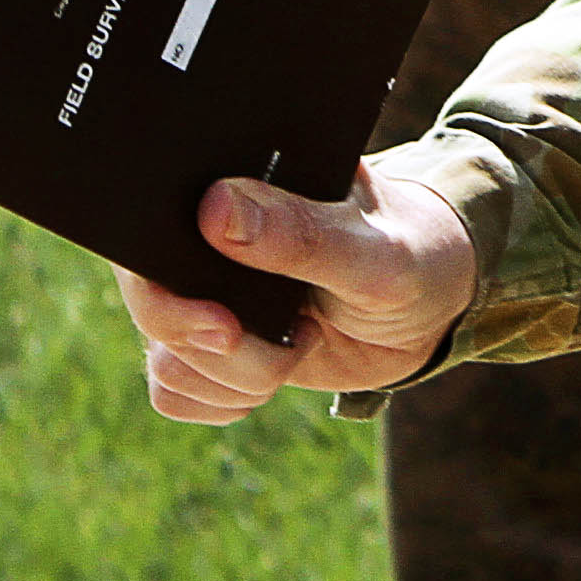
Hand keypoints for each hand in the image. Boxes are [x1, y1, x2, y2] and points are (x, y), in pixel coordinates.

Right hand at [120, 166, 477, 419]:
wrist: (430, 304)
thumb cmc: (409, 252)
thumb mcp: (372, 248)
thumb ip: (301, 234)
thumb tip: (214, 209)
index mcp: (237, 180)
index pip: (152, 219)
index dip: (163, 279)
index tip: (223, 323)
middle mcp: (201, 236)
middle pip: (150, 301)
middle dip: (211, 345)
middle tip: (286, 348)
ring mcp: (201, 292)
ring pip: (166, 357)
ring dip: (233, 376)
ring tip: (301, 344)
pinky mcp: (208, 345)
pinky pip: (172, 391)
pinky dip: (221, 399)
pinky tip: (277, 374)